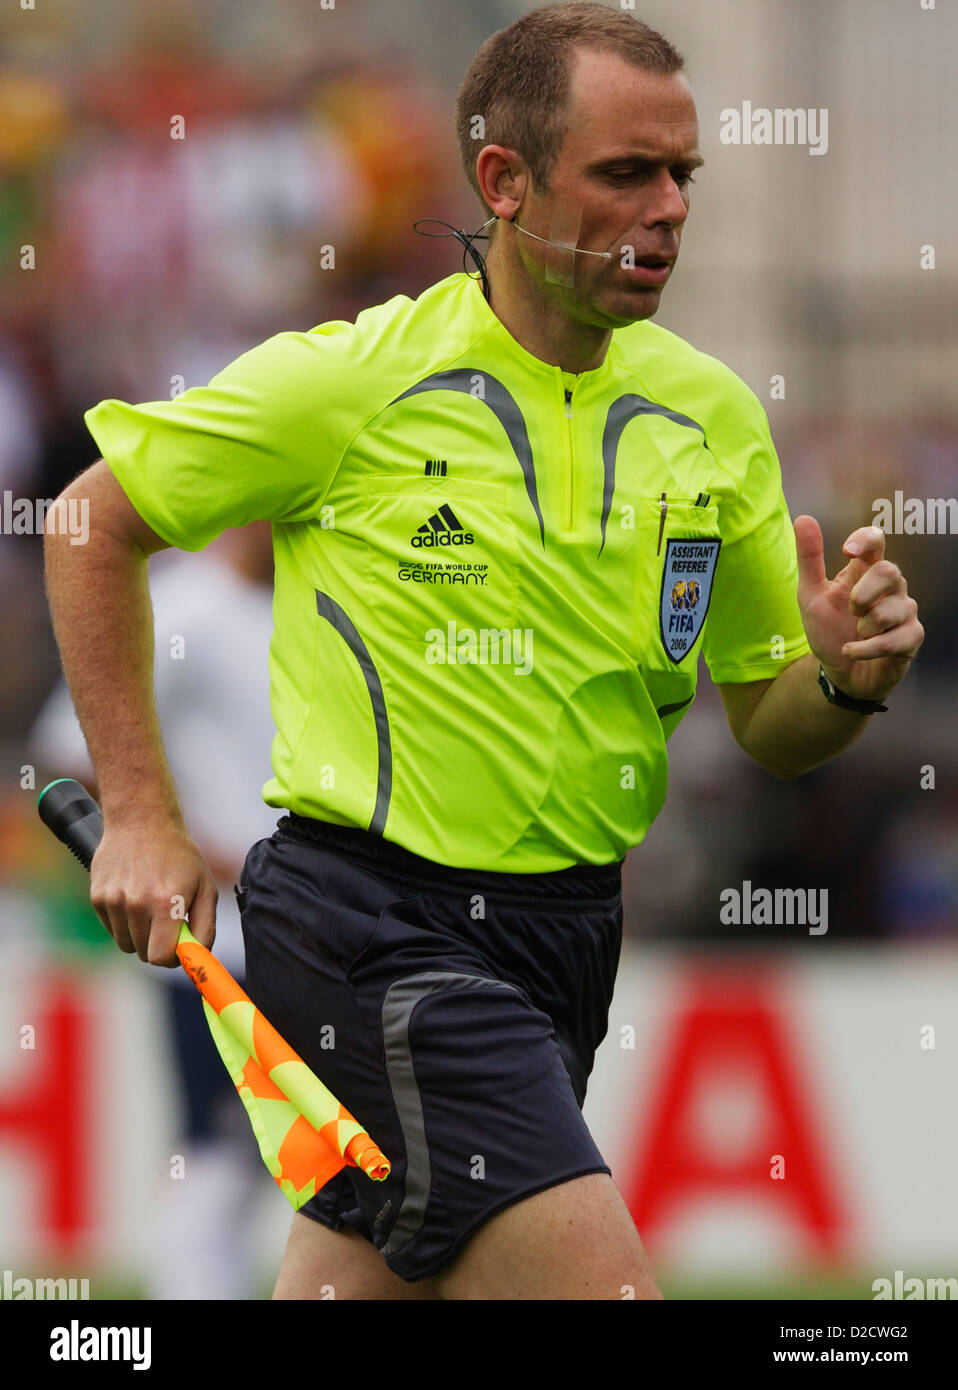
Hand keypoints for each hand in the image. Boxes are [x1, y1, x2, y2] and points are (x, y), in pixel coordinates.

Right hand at [90, 815, 217, 966]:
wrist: (141, 820)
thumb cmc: (179, 856)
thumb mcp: (205, 887)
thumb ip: (205, 927)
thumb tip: (197, 958)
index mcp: (166, 903)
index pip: (161, 957)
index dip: (172, 958)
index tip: (178, 948)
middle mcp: (136, 904)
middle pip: (144, 954)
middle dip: (158, 945)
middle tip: (168, 923)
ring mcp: (114, 900)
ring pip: (127, 943)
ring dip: (140, 934)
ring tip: (151, 907)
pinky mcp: (97, 897)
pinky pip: (112, 929)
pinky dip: (124, 922)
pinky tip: (134, 898)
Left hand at [794, 516, 923, 702]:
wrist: (838, 672)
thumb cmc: (829, 630)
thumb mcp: (810, 596)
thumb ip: (809, 560)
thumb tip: (803, 518)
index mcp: (865, 572)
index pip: (876, 540)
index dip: (865, 539)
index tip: (847, 551)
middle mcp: (890, 588)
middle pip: (890, 571)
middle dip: (863, 594)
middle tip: (850, 611)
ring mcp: (904, 612)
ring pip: (892, 609)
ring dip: (864, 627)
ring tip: (854, 635)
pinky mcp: (911, 638)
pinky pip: (895, 639)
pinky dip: (866, 649)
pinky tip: (852, 651)